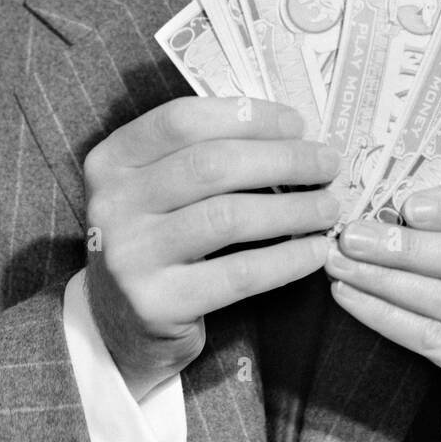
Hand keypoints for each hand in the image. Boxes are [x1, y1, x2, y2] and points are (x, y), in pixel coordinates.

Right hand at [84, 96, 337, 400]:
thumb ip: (203, 153)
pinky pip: (237, 275)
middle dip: (282, 159)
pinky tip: (315, 252)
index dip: (247, 117)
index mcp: (113, 159)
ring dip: (292, 209)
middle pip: (211, 165)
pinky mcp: (156, 303)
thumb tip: (292, 133)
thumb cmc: (158, 238)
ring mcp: (130, 255)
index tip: (297, 123)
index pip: (183, 120)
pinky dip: (285, 260)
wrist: (118, 324)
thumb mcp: (158, 187)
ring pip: (228, 217)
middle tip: (327, 164)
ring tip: (328, 207)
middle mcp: (111, 203)